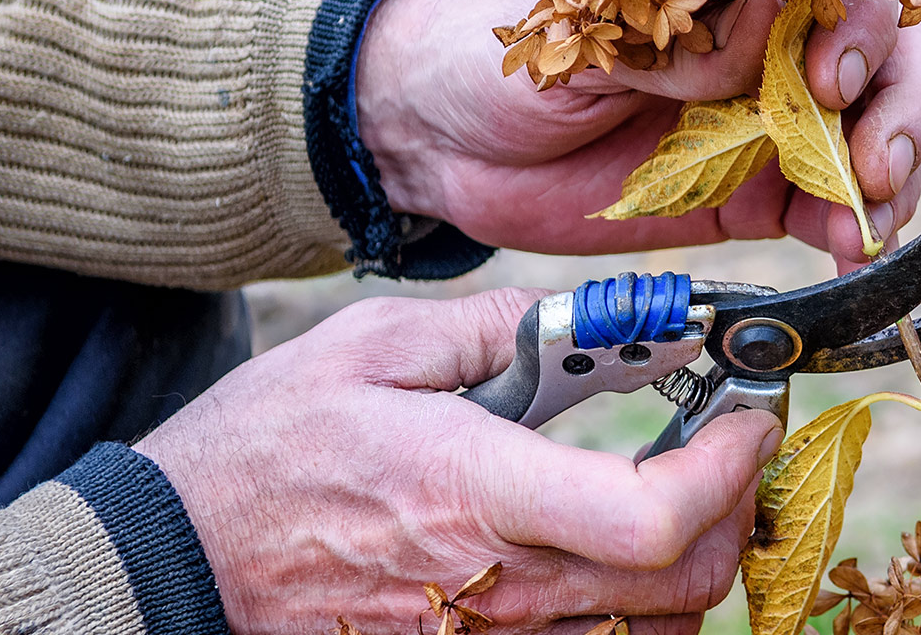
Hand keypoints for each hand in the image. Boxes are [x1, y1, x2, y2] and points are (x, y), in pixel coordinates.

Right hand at [135, 288, 781, 634]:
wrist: (176, 561)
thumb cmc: (266, 450)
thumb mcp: (370, 346)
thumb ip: (497, 326)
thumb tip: (593, 317)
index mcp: (477, 488)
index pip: (653, 516)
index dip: (726, 470)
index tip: (743, 418)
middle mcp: (497, 583)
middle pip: (683, 582)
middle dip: (734, 510)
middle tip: (728, 448)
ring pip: (653, 629)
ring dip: (693, 562)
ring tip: (680, 494)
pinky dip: (636, 611)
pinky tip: (616, 554)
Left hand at [355, 0, 920, 266]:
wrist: (440, 140)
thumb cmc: (504, 47)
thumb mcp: (582, 22)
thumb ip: (675, 33)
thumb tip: (767, 27)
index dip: (863, 24)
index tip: (829, 78)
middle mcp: (770, 35)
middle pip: (889, 53)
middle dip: (903, 107)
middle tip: (876, 165)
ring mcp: (768, 115)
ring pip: (874, 132)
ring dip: (894, 174)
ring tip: (871, 220)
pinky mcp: (752, 192)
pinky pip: (828, 207)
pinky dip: (853, 229)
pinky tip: (852, 249)